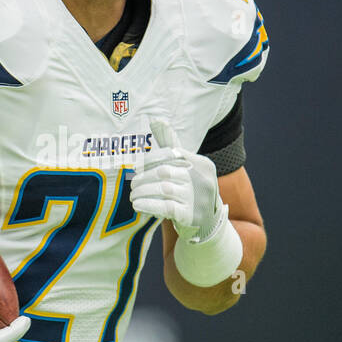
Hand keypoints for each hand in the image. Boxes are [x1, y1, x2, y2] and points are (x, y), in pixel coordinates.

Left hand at [130, 118, 223, 241]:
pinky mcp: (191, 215)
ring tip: (133, 195)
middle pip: (165, 171)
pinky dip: (148, 204)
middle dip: (144, 178)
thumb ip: (171, 144)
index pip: (171, 154)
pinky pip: (165, 207)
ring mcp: (198, 197)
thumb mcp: (187, 166)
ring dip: (143, 191)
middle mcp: (202, 178)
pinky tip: (138, 205)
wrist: (207, 222)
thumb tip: (157, 118)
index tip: (138, 167)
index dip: (150, 160)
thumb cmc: (191, 188)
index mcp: (202, 163)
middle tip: (133, 184)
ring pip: (163, 188)